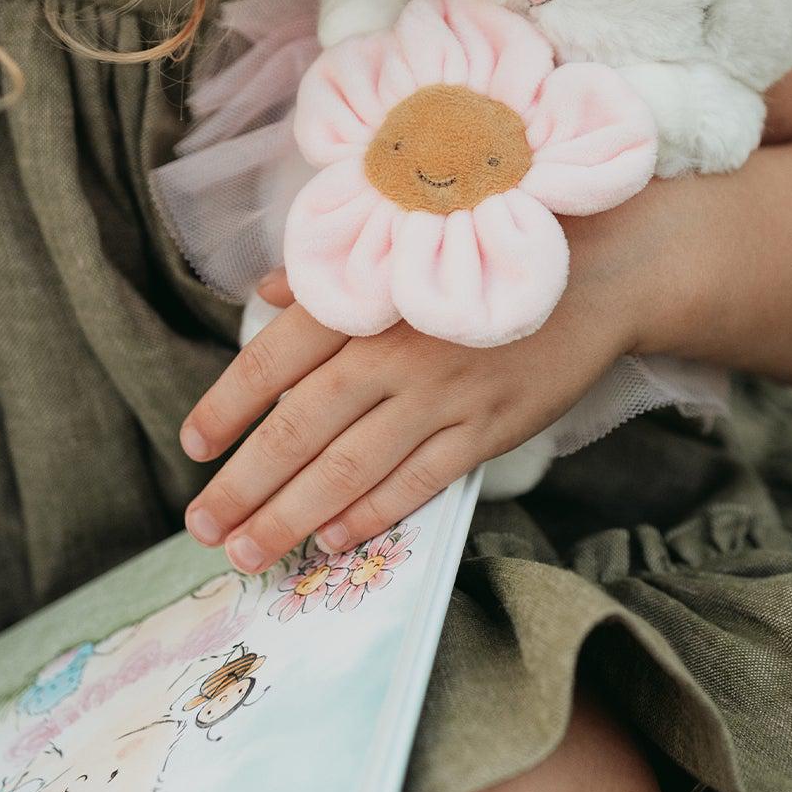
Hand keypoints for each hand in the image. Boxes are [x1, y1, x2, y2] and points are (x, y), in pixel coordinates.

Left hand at [178, 199, 666, 570]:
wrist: (598, 268)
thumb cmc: (489, 247)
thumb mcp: (403, 242)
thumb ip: (331, 273)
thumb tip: (264, 296)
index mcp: (366, 295)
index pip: (276, 358)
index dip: (228, 406)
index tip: (193, 445)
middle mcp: (396, 347)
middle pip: (301, 427)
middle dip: (244, 483)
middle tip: (202, 526)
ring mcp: (444, 392)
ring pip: (349, 467)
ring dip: (290, 515)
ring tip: (248, 549)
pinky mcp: (489, 428)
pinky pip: (417, 481)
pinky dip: (371, 514)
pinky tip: (332, 538)